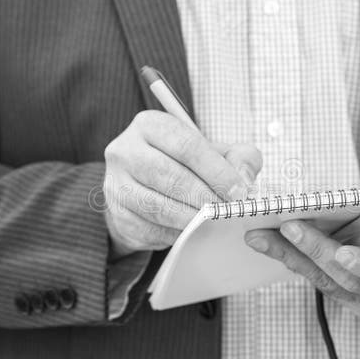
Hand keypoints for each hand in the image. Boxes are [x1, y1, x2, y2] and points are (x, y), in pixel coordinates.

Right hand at [104, 110, 261, 258]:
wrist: (147, 189)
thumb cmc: (187, 166)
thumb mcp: (215, 152)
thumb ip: (239, 157)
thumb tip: (244, 179)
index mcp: (149, 125)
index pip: (186, 145)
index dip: (217, 170)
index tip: (238, 191)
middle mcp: (125, 150)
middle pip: (170, 176)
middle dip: (205, 196)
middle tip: (226, 210)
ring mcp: (115, 183)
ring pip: (158, 206)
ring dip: (191, 218)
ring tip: (213, 222)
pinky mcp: (116, 213)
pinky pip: (150, 228)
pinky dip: (175, 233)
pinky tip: (192, 231)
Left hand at [244, 170, 359, 316]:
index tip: (343, 253)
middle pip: (349, 278)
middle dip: (317, 252)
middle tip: (289, 226)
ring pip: (326, 282)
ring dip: (291, 257)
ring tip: (260, 235)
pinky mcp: (349, 296)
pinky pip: (316, 280)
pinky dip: (290, 260)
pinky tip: (266, 242)